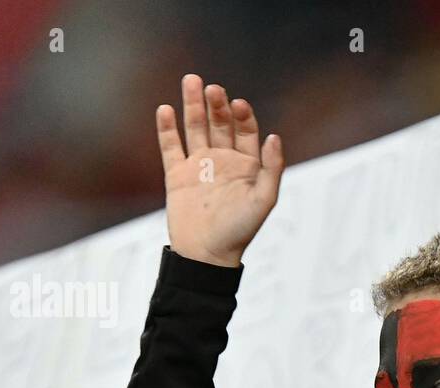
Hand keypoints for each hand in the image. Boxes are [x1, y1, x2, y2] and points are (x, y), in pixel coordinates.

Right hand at [157, 74, 283, 267]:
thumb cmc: (239, 230)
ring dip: (193, 105)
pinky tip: (166, 109)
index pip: (245, 130)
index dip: (243, 115)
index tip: (238, 104)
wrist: (206, 254)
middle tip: (213, 88)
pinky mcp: (176, 174)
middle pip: (219, 123)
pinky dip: (167, 128)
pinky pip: (170, 146)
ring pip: (194, 128)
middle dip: (217, 105)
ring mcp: (198, 165)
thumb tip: (274, 136)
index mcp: (246, 165)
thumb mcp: (264, 200)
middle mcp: (223, 161)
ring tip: (191, 81)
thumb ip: (272, 169)